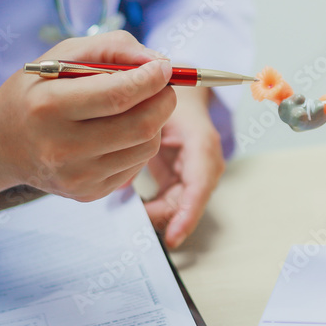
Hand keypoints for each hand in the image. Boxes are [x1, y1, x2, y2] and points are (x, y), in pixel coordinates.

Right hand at [0, 31, 175, 226]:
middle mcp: (61, 147)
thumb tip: (160, 62)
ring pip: (146, 147)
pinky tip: (120, 131)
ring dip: (155, 122)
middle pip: (141, 126)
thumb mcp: (63, 55)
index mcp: (48, 106)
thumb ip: (113, 48)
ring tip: (137, 107)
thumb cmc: (38, 90)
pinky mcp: (87, 193)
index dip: (152, 79)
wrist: (1, 142)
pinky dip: (139, 143)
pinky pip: (136, 165)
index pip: (119, 95)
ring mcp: (75, 176)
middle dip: (163, 100)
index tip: (164, 67)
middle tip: (162, 86)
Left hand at [143, 87, 223, 247]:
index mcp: (202, 143)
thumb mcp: (153, 111)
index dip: (187, 213)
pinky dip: (159, 207)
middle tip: (142, 226)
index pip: (199, 185)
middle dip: (169, 218)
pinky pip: (175, 199)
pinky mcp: (185, 174)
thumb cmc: (169, 96)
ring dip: (162, 214)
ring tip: (139, 219)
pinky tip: (142, 211)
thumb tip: (121, 180)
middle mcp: (204, 160)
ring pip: (182, 203)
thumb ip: (140, 140)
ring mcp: (197, 169)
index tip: (173, 237)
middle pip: (191, 200)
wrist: (181, 89)